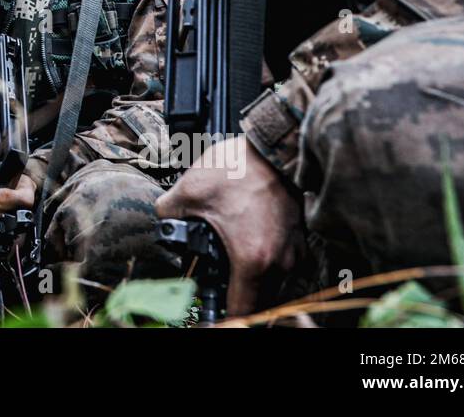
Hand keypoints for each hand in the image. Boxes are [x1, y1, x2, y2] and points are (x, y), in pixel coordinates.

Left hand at [155, 136, 302, 315]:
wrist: (274, 147)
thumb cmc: (240, 167)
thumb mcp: (190, 190)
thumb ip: (168, 212)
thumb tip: (163, 221)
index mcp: (252, 259)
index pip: (241, 311)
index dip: (224, 316)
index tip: (212, 312)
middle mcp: (279, 263)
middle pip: (259, 302)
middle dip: (238, 300)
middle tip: (218, 287)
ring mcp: (294, 252)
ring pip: (275, 286)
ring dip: (255, 285)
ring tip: (233, 270)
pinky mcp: (301, 240)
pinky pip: (285, 267)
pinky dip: (269, 267)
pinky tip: (250, 249)